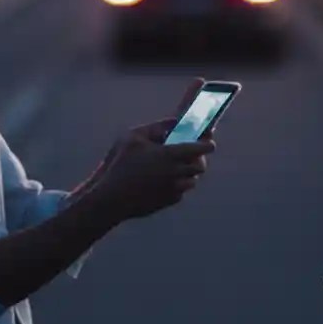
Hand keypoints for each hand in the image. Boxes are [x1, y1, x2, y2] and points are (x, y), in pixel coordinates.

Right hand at [90, 129, 214, 221]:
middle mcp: (177, 172)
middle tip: (192, 155)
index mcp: (171, 154)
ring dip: (188, 174)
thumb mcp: (133, 137)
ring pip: (192, 181)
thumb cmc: (121, 164)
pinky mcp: (169, 202)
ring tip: (176, 168)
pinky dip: (177, 186)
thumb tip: (174, 121)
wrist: (112, 199)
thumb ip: (156, 126)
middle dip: (198, 159)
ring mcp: (174, 189)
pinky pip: (180, 193)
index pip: (201, 148)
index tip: (209, 142)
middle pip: (200, 166)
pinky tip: (164, 182)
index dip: (208, 144)